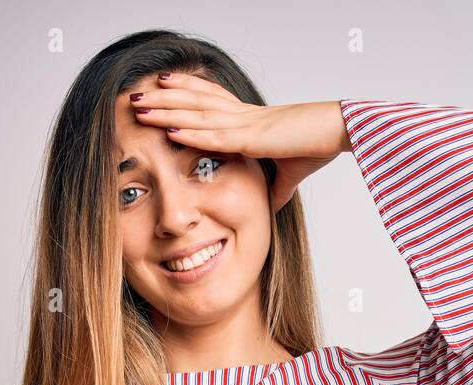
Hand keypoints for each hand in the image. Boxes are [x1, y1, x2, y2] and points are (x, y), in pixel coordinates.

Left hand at [129, 72, 350, 212]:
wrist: (339, 132)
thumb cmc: (318, 145)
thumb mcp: (289, 175)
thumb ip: (275, 190)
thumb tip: (269, 207)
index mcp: (248, 120)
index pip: (207, 101)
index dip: (182, 93)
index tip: (159, 90)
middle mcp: (241, 116)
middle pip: (193, 102)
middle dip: (162, 99)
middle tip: (133, 95)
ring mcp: (245, 124)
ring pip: (196, 114)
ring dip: (165, 110)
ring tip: (138, 106)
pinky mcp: (253, 137)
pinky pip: (214, 135)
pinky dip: (190, 132)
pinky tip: (167, 129)